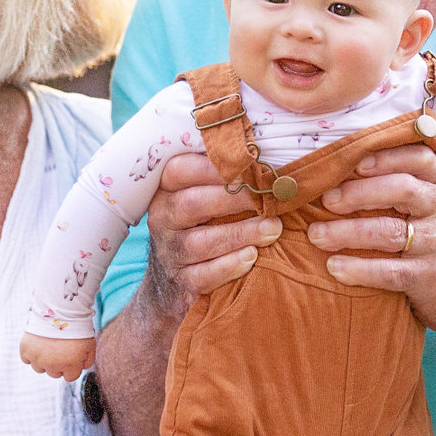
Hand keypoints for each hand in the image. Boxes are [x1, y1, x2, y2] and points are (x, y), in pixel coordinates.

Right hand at [22, 332, 95, 379]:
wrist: (60, 308)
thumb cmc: (77, 327)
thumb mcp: (90, 345)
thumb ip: (87, 361)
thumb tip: (80, 369)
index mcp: (70, 365)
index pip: (70, 377)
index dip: (72, 366)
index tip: (71, 355)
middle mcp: (53, 365)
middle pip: (54, 373)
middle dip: (58, 363)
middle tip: (59, 348)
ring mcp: (37, 358)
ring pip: (39, 368)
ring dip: (43, 360)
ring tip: (48, 345)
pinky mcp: (25, 349)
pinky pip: (26, 359)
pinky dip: (31, 353)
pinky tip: (38, 343)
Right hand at [143, 150, 279, 306]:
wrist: (171, 286)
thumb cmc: (200, 228)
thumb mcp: (201, 199)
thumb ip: (223, 178)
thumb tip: (269, 149)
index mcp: (167, 191)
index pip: (180, 170)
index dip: (214, 167)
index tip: (251, 165)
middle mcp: (163, 219)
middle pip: (192, 204)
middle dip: (234, 199)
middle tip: (270, 197)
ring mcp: (170, 252)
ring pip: (199, 242)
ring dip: (239, 233)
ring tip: (273, 229)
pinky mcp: (181, 282)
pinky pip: (203, 275)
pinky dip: (229, 266)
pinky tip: (251, 257)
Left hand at [305, 144, 435, 347]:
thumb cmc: (435, 245)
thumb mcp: (430, 209)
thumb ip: (401, 188)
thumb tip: (340, 171)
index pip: (420, 159)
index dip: (385, 157)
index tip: (354, 163)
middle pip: (401, 189)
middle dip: (357, 192)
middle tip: (326, 200)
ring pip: (389, 231)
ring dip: (347, 232)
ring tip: (317, 235)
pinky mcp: (432, 278)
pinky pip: (390, 271)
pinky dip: (358, 269)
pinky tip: (335, 267)